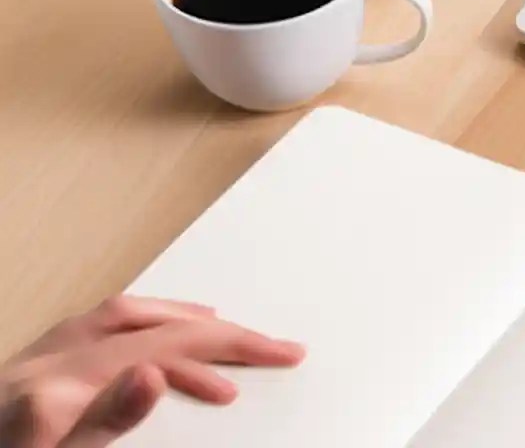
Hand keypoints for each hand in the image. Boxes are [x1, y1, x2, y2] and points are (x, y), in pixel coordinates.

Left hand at [0, 296, 305, 447]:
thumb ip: (101, 423)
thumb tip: (156, 373)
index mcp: (59, 384)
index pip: (170, 348)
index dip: (234, 347)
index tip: (283, 353)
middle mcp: (47, 360)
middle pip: (155, 327)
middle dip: (223, 334)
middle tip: (275, 345)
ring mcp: (32, 362)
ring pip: (123, 317)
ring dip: (180, 318)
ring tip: (221, 328)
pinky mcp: (23, 375)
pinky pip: (94, 328)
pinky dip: (137, 323)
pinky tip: (146, 344)